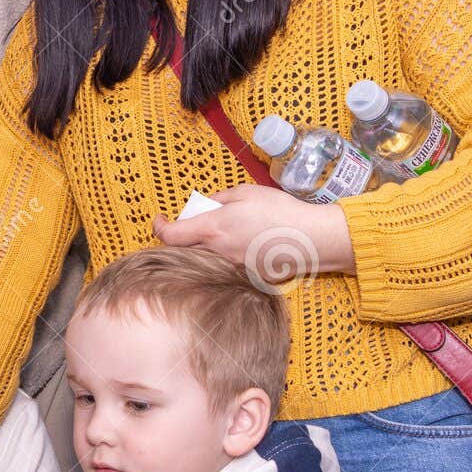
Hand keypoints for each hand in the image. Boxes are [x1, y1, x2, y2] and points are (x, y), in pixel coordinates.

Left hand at [151, 183, 355, 279]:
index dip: (159, 228)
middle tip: (203, 221)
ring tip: (236, 232)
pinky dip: (234, 257)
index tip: (160, 220)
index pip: (171, 236)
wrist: (312, 239)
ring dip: (212, 247)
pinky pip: (230, 268)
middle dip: (187, 235)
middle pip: (186, 249)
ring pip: (208, 259)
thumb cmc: (279, 211)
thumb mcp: (245, 192)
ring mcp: (232, 269)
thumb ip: (218, 199)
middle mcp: (217, 254)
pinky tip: (253, 246)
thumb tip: (206, 205)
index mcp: (213, 229)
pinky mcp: (247, 279)